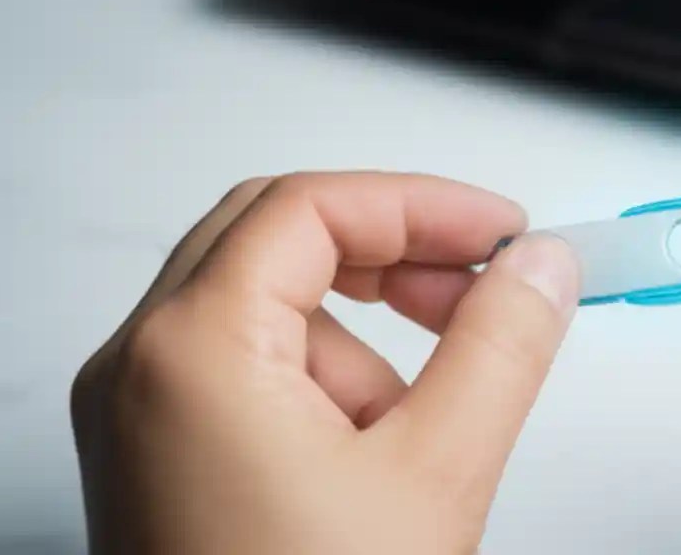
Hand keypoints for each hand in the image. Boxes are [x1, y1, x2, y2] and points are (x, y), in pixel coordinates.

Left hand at [70, 173, 579, 553]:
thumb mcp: (436, 476)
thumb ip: (500, 348)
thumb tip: (538, 269)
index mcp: (191, 354)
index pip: (311, 207)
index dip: (421, 204)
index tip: (500, 232)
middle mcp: (143, 372)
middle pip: (279, 240)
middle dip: (393, 255)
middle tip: (480, 283)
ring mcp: (144, 416)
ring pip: (272, 312)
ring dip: (365, 341)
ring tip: (424, 428)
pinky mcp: (166, 456)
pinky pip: (256, 373)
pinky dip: (330, 388)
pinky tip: (374, 467)